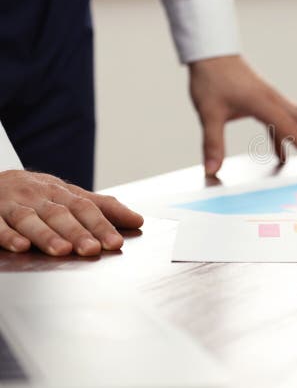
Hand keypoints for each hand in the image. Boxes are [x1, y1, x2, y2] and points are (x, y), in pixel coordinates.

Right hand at [0, 170, 143, 255]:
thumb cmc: (37, 193)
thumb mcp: (69, 195)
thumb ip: (102, 208)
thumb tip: (137, 220)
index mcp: (60, 192)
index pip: (85, 208)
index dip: (101, 225)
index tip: (116, 243)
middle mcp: (37, 196)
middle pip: (59, 214)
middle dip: (77, 232)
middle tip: (92, 249)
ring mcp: (12, 204)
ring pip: (30, 219)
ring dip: (46, 235)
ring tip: (61, 250)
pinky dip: (8, 236)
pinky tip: (20, 246)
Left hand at [189, 55, 296, 175]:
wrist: (211, 52)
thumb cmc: (210, 79)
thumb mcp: (208, 112)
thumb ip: (212, 143)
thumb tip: (211, 171)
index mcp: (265, 104)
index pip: (294, 131)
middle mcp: (276, 101)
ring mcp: (274, 100)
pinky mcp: (268, 101)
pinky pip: (285, 122)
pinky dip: (289, 139)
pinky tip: (282, 158)